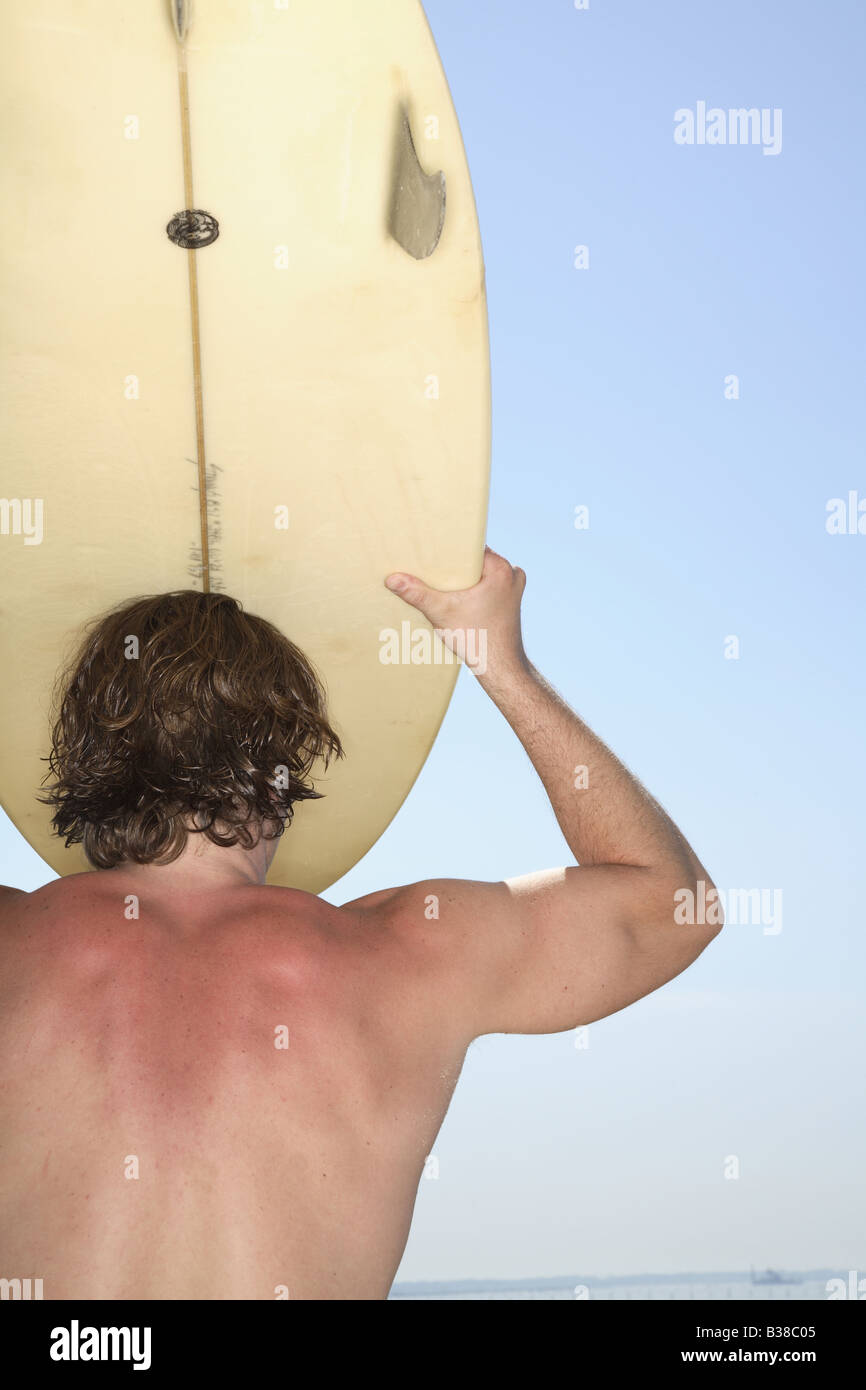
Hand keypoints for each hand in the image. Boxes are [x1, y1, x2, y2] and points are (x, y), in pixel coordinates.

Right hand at [384, 546, 527, 677]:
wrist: (499, 668)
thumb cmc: (477, 640)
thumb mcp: (441, 612)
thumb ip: (417, 594)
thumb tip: (392, 578)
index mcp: (501, 569)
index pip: (470, 547)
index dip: (449, 549)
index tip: (432, 552)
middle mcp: (511, 574)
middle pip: (476, 561)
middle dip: (455, 565)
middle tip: (432, 568)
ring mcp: (514, 588)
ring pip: (482, 574)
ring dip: (465, 578)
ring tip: (444, 582)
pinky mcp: (511, 602)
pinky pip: (489, 586)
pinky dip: (475, 589)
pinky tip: (457, 596)